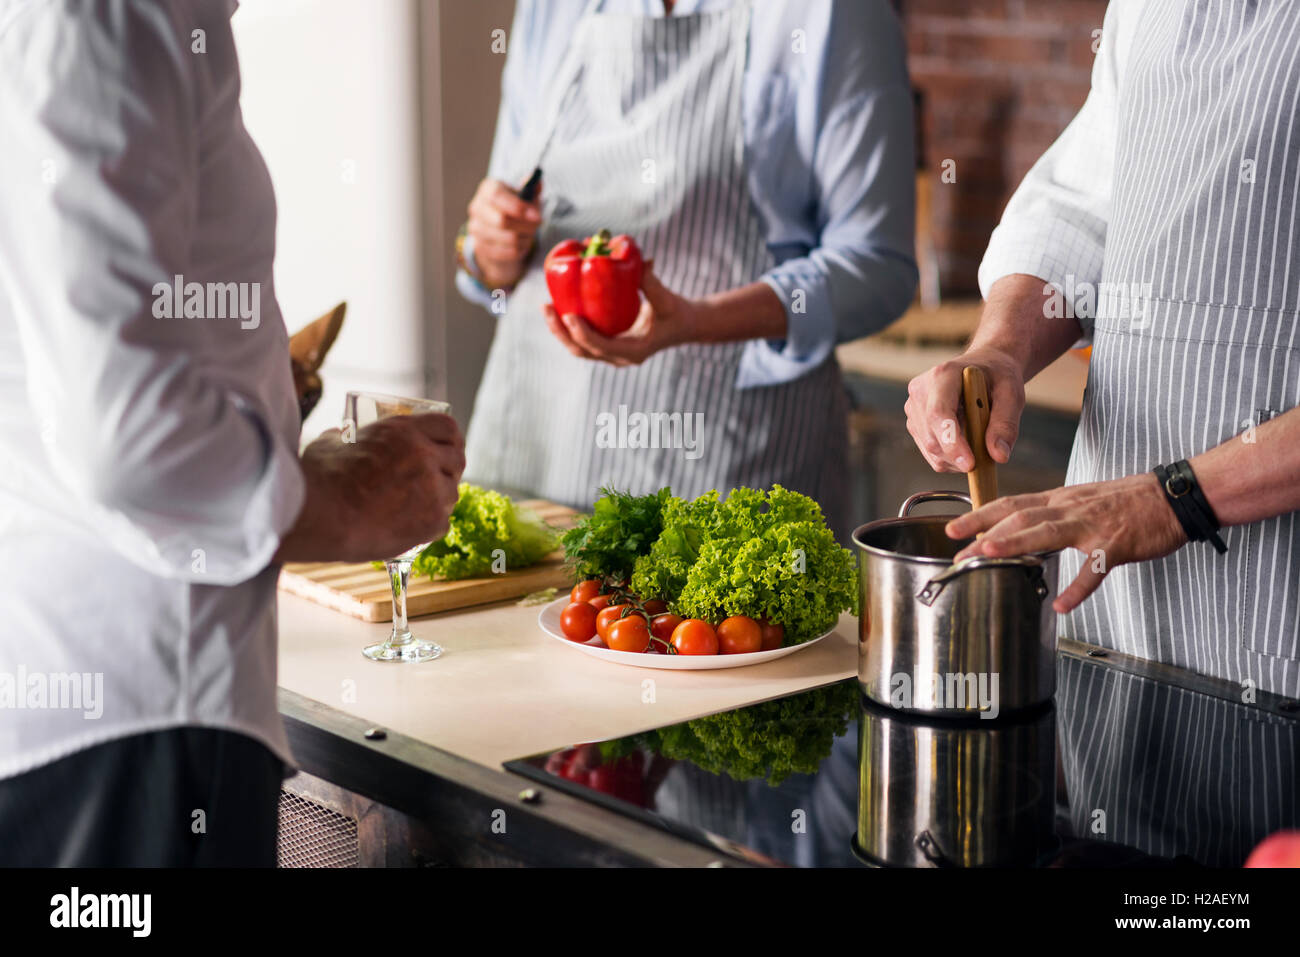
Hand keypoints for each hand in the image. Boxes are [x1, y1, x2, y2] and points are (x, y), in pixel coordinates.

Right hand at [276, 413, 465, 562]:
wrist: (321, 517)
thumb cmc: (319, 480)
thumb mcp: (332, 443)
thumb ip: (347, 437)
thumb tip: (343, 436)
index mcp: (403, 431)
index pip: (447, 427)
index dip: (450, 439)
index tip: (446, 448)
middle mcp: (424, 455)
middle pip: (457, 459)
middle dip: (449, 469)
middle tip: (436, 481)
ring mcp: (432, 488)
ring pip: (452, 493)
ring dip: (438, 500)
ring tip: (413, 509)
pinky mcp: (432, 520)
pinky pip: (442, 523)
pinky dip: (428, 528)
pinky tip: (409, 529)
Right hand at [466, 177, 541, 289]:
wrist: (500, 228)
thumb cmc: (515, 207)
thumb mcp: (525, 195)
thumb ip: (532, 188)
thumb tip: (538, 183)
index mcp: (487, 189)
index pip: (496, 196)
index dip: (517, 207)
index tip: (536, 215)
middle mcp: (477, 207)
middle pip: (501, 221)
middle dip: (526, 225)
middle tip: (537, 225)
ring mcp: (475, 228)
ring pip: (507, 239)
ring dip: (526, 238)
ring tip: (530, 233)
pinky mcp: (480, 247)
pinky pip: (506, 253)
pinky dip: (520, 250)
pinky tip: (522, 243)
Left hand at [543, 264, 689, 365]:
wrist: (684, 325)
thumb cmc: (677, 312)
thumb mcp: (668, 299)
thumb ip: (653, 283)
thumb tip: (642, 261)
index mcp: (634, 352)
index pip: (600, 347)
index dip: (582, 333)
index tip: (568, 314)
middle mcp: (619, 357)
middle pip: (582, 350)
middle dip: (561, 331)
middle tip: (546, 307)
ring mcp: (612, 354)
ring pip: (579, 347)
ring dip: (560, 330)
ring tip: (546, 307)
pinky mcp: (608, 346)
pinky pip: (583, 339)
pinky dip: (568, 326)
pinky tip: (558, 306)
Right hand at [905, 347, 1025, 471]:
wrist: (984, 368)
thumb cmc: (998, 377)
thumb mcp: (1011, 394)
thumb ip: (1006, 424)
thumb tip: (999, 456)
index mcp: (943, 376)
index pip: (939, 413)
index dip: (951, 441)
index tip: (970, 464)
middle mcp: (920, 392)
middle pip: (933, 438)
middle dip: (961, 455)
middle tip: (989, 455)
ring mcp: (914, 409)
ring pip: (932, 450)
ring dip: (958, 458)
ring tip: (979, 438)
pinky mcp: (915, 424)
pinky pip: (932, 454)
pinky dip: (952, 458)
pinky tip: (967, 441)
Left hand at [945, 472, 1187, 613]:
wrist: (1174, 495)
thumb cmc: (1128, 501)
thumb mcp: (1081, 500)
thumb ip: (1051, 514)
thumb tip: (1022, 529)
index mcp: (1059, 500)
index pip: (1011, 504)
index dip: (979, 516)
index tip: (952, 529)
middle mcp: (1069, 508)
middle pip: (1019, 517)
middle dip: (984, 533)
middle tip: (958, 552)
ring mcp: (1093, 525)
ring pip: (1048, 532)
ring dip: (1015, 544)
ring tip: (988, 556)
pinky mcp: (1117, 544)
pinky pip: (1095, 568)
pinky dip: (1079, 587)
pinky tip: (1063, 604)